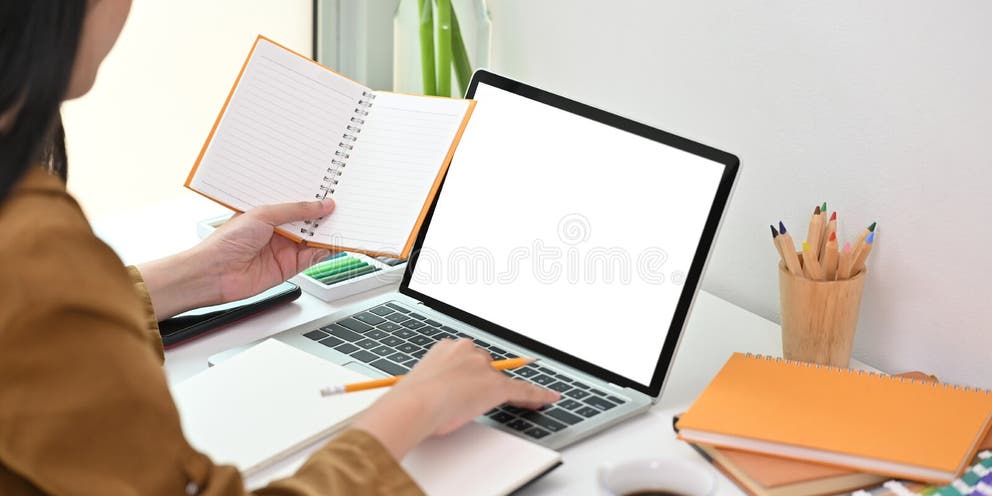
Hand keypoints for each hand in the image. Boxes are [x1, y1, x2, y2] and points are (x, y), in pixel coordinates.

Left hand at [196, 199, 335, 302]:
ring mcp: (285, 249)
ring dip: (329, 232)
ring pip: (315, 238)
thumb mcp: (264, 215)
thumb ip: (296, 210)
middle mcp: (279, 230)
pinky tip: (334, 241)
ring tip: (345, 221)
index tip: (332, 192)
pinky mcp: (291, 267)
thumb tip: (323, 205)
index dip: (315, 199)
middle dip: (326, 214)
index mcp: (270, 213)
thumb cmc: (226, 241)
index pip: (298, 204)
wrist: (214, 273)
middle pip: (310, 221)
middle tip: (343, 205)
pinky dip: (326, 250)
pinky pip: (314, 257)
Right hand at [351, 339, 560, 458]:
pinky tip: (549, 398)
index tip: (476, 380)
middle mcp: (467, 350)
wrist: (415, 404)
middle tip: (469, 403)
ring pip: (499, 379)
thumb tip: (440, 398)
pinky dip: (538, 394)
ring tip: (478, 408)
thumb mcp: (421, 384)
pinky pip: (523, 390)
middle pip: (486, 368)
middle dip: (482, 384)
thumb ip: (435, 384)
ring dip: (496, 393)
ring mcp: (483, 367)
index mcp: (446, 347)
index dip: (475, 373)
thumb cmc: (410, 401)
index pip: (469, 359)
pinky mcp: (497, 385)